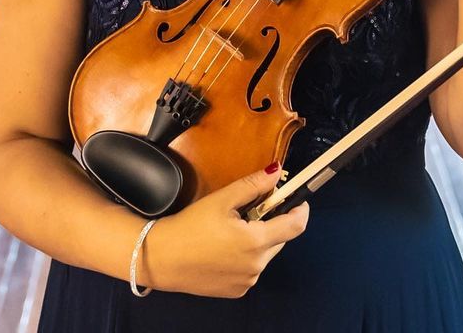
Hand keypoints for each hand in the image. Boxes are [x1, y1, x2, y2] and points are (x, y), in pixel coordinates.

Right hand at [140, 165, 309, 297]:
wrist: (161, 258)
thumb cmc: (190, 227)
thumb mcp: (222, 199)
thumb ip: (253, 185)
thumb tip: (275, 171)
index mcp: (255, 242)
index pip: (295, 226)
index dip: (301, 210)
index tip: (299, 200)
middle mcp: (256, 266)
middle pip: (280, 239)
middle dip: (273, 222)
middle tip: (252, 210)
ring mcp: (247, 281)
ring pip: (265, 254)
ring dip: (258, 239)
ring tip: (233, 229)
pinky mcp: (236, 291)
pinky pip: (251, 269)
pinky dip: (247, 256)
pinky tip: (226, 247)